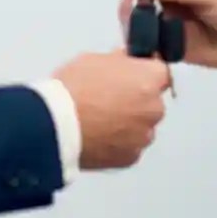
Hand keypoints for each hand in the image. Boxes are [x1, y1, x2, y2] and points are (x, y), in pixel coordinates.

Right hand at [53, 50, 169, 169]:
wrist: (55, 126)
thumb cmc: (73, 89)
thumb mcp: (94, 59)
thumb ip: (119, 60)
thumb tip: (126, 61)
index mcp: (149, 80)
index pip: (161, 72)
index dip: (145, 72)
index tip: (133, 75)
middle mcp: (154, 109)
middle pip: (153, 102)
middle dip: (137, 100)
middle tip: (110, 98)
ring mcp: (143, 136)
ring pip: (143, 127)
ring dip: (130, 123)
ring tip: (100, 121)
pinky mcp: (130, 158)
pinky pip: (130, 147)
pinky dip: (119, 143)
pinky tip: (99, 136)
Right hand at [121, 0, 216, 81]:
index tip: (138, 0)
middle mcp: (174, 1)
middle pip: (143, 3)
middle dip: (133, 9)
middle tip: (130, 19)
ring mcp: (173, 25)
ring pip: (145, 24)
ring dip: (135, 29)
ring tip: (132, 35)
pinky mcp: (175, 47)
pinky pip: (155, 46)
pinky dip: (144, 48)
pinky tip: (138, 51)